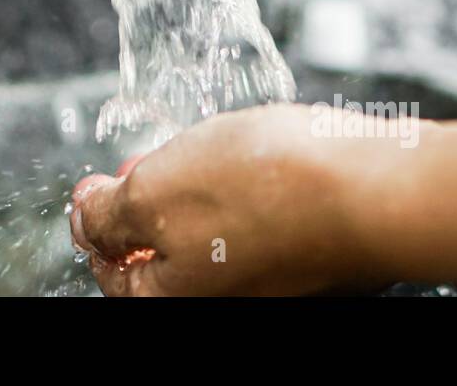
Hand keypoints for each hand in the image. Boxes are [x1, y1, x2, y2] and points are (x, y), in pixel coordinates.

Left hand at [69, 104, 426, 295]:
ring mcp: (270, 286)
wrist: (375, 189)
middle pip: (162, 253)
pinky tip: (256, 162)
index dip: (94, 218)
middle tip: (152, 159)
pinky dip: (248, 193)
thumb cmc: (266, 189)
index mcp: (170, 301)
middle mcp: (222, 302)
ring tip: (210, 153)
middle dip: (151, 201)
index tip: (96, 183)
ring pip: (211, 235)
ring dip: (201, 192)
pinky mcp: (307, 259)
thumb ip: (106, 211)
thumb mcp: (153, 191)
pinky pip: (259, 226)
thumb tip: (82, 216)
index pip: (110, 270)